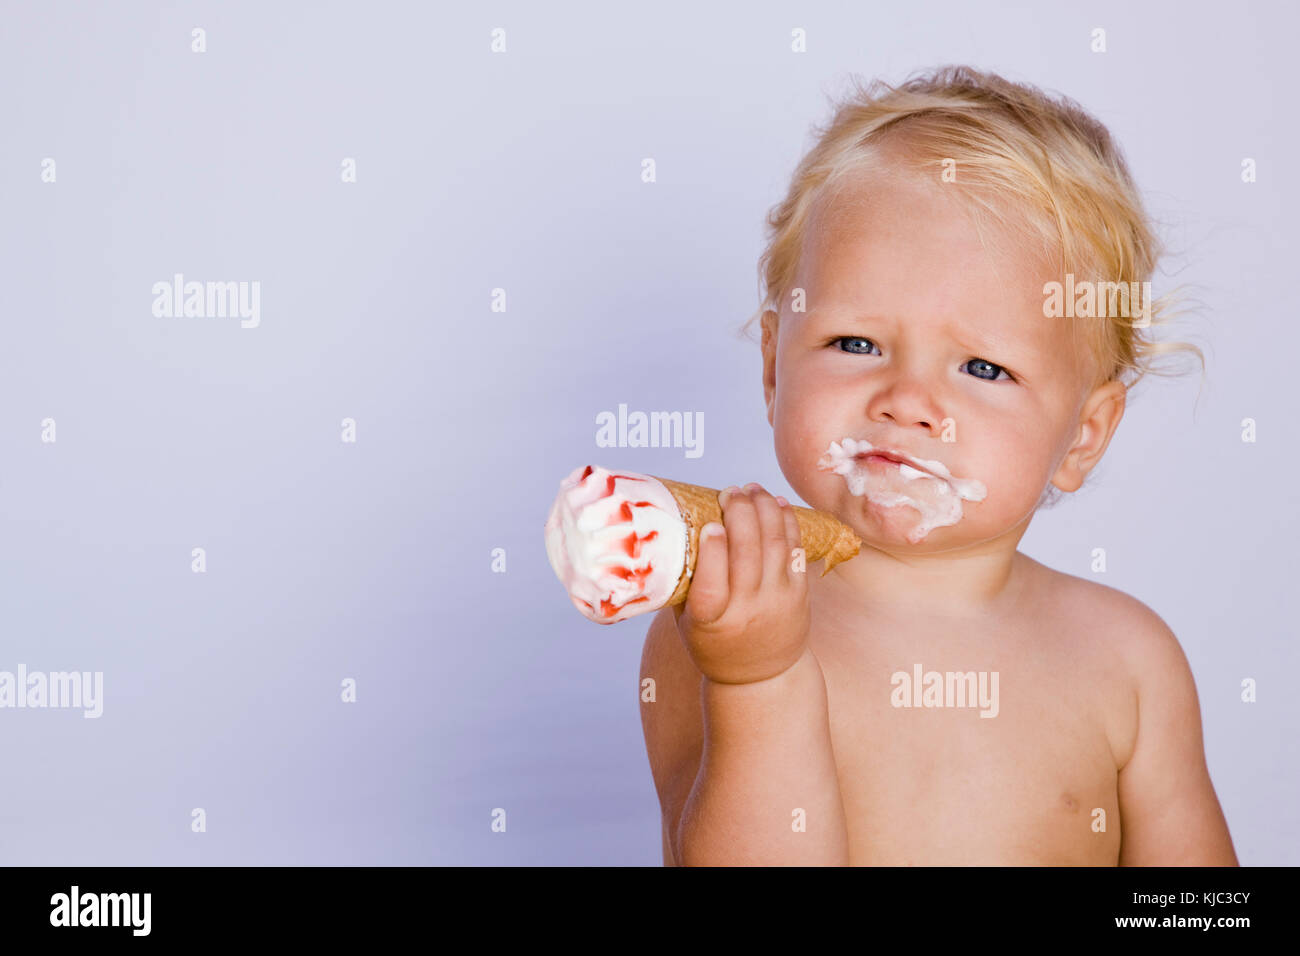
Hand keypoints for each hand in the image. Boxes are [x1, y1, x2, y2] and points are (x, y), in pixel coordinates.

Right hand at [672, 483, 810, 684]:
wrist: (760, 676)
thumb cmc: (712, 641)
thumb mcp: (685, 621)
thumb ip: (682, 582)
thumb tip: (668, 529)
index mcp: (712, 622)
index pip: (712, 586)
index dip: (713, 553)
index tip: (709, 525)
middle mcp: (747, 611)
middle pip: (748, 554)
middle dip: (741, 514)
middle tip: (731, 493)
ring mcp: (777, 601)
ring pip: (774, 545)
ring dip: (764, 510)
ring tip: (752, 490)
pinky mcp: (799, 594)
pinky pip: (795, 550)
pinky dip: (787, 522)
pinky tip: (776, 503)